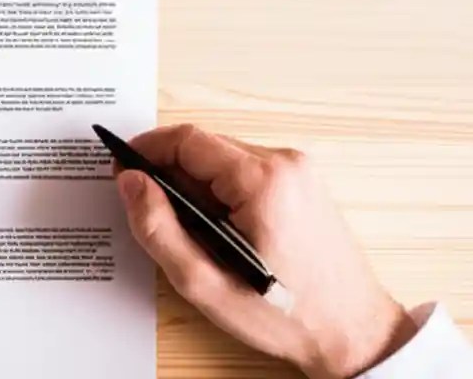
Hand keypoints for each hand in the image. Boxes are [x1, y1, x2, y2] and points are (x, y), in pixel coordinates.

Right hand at [116, 125, 415, 378]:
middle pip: (205, 146)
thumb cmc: (286, 314)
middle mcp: (285, 163)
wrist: (352, 332)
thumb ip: (159, 228)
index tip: (120, 167)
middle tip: (149, 210)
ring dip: (196, 184)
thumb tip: (131, 183)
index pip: (187, 139)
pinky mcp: (302, 182)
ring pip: (224, 158)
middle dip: (169, 172)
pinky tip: (219, 229)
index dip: (145, 150)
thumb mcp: (205, 283)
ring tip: (190, 231)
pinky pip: (246, 170)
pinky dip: (222, 190)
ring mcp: (298, 171)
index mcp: (262, 181)